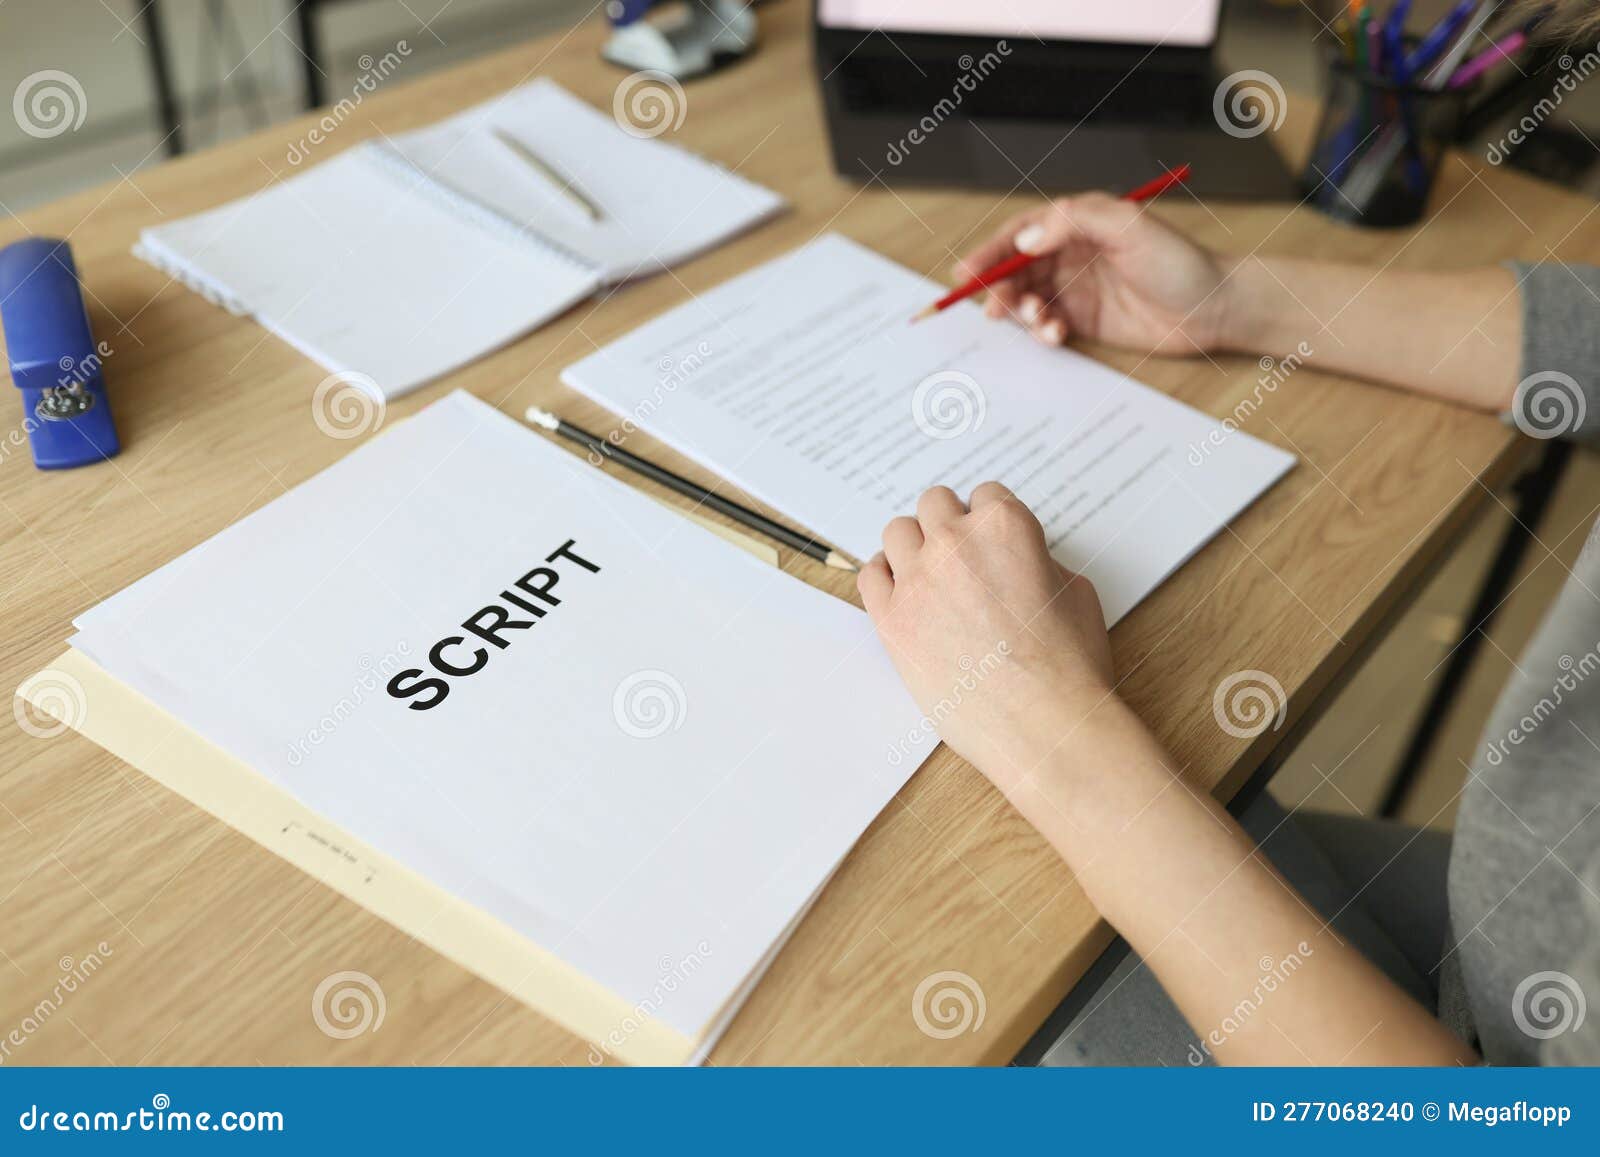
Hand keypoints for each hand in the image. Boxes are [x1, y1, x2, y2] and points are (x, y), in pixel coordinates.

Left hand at [857, 482, 1114, 786]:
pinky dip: (884, 577)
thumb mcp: (1075, 592)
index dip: (992, 520)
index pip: (986, 495)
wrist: (1043, 723)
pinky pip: (870, 575)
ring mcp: (917, 580)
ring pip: (897, 531)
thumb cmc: (1069, 665)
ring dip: (914, 546)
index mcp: (1004, 526)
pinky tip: (902, 593)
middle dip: (950, 524)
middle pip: (935, 504)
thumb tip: (1016, 563)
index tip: (992, 542)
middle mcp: (954, 542)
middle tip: (963, 557)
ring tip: (931, 575)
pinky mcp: (891, 620)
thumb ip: (1038, 561)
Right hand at [956, 192, 1231, 354]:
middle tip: (995, 307)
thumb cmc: (1180, 262)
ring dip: (1021, 312)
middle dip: (999, 288)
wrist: (1216, 308)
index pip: (1020, 233)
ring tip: (1040, 320)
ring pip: (1027, 298)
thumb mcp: (1129, 225)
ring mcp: (1076, 288)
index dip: (989, 252)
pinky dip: (1042, 331)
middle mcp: (1071, 253)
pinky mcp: (1084, 320)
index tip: (967, 274)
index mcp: (1077, 224)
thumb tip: (1026, 239)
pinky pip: (1046, 325)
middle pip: (1015, 268)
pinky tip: (1056, 334)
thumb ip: (1074, 220)